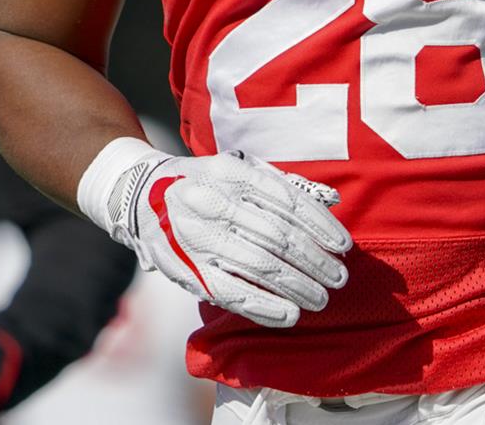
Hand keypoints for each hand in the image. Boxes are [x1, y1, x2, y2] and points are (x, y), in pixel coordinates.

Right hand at [93, 146, 350, 328]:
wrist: (140, 195)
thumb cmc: (203, 184)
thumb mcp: (237, 169)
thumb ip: (282, 184)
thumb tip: (333, 200)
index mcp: (230, 172)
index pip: (286, 200)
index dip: (319, 225)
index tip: (343, 246)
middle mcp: (212, 201)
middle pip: (277, 236)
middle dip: (314, 260)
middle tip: (339, 277)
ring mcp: (197, 236)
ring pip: (259, 265)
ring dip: (297, 286)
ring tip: (321, 298)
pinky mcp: (185, 268)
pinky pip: (231, 292)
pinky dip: (264, 306)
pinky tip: (289, 314)